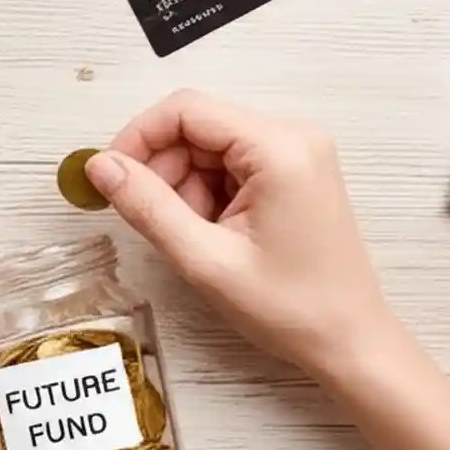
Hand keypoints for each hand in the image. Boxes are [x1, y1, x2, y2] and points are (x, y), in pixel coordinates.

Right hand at [85, 89, 401, 377]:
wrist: (349, 340)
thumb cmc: (290, 307)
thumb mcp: (206, 260)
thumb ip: (148, 207)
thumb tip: (100, 166)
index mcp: (280, 147)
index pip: (187, 109)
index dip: (138, 138)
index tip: (108, 178)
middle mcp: (295, 136)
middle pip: (199, 127)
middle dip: (164, 171)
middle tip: (156, 224)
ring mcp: (299, 154)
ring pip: (211, 149)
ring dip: (187, 189)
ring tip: (198, 240)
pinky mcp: (296, 173)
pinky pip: (234, 167)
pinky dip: (210, 197)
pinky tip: (218, 236)